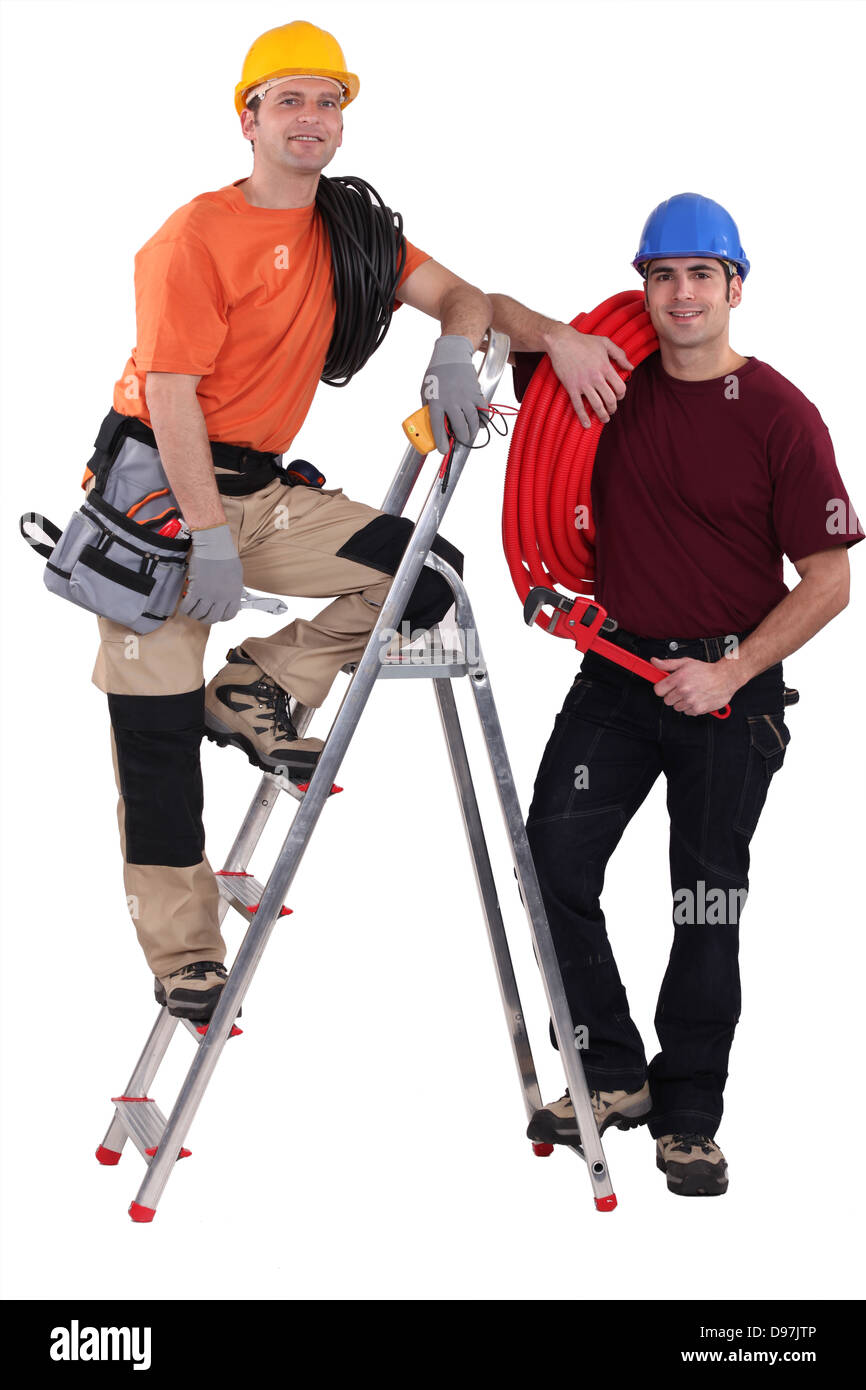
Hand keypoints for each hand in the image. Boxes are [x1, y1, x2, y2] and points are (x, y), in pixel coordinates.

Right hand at [179, 524, 243, 622]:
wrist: (214, 546)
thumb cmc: (225, 555)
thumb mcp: (235, 575)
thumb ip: (232, 589)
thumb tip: (228, 596)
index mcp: (234, 594)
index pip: (229, 615)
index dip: (221, 617)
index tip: (216, 614)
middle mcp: (223, 597)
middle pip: (213, 618)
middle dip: (205, 618)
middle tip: (200, 614)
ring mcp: (210, 595)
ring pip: (200, 614)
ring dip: (194, 614)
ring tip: (191, 610)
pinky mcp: (197, 590)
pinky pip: (189, 606)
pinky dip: (185, 608)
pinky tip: (184, 605)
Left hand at [422, 335, 485, 453]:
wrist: (451, 354)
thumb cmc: (436, 373)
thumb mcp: (425, 390)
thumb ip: (428, 407)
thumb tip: (433, 423)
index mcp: (436, 401)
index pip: (438, 427)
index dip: (441, 441)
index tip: (443, 450)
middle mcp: (452, 400)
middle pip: (460, 427)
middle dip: (461, 439)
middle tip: (460, 441)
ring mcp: (465, 396)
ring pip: (473, 421)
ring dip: (472, 431)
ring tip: (469, 434)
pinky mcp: (476, 392)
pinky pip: (483, 410)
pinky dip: (483, 419)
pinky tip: (480, 424)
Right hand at [546, 325, 633, 428]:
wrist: (561, 341)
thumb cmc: (583, 341)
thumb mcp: (605, 343)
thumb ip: (620, 355)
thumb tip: (631, 367)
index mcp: (606, 367)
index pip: (620, 387)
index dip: (622, 395)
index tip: (619, 397)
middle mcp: (596, 377)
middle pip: (610, 399)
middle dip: (613, 408)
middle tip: (612, 410)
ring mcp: (583, 384)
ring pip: (597, 405)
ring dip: (602, 415)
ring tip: (604, 419)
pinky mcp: (572, 387)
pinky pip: (578, 406)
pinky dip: (583, 417)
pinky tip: (587, 424)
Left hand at [649, 657, 738, 716]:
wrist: (725, 678)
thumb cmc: (706, 670)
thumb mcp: (685, 663)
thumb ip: (667, 664)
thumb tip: (654, 662)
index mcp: (679, 678)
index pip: (658, 690)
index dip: (662, 688)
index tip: (666, 687)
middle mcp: (684, 690)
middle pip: (666, 700)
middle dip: (672, 695)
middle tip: (682, 689)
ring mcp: (691, 701)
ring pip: (676, 707)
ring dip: (682, 702)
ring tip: (691, 693)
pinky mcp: (698, 709)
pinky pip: (687, 712)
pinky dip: (691, 707)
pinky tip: (697, 698)